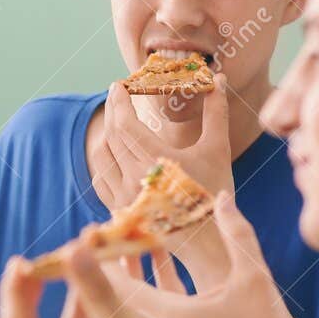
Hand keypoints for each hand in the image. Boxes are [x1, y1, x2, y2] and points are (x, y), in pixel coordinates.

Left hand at [103, 72, 233, 202]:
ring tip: (116, 122)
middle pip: (111, 135)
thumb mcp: (218, 149)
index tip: (119, 85)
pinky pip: (100, 178)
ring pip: (101, 156)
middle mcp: (134, 178)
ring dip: (106, 135)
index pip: (124, 123)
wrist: (207, 239)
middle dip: (112, 111)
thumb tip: (219, 78)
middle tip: (116, 95)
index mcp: (156, 160)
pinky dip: (104, 160)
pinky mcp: (118, 209)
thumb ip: (216, 112)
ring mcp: (123, 197)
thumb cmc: (213, 192)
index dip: (118, 101)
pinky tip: (113, 151)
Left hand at [106, 190, 291, 317]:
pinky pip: (153, 301)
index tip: (90, 231)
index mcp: (170, 317)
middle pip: (120, 291)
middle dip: (109, 258)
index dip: (103, 258)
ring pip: (135, 297)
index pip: (120, 287)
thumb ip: (238, 234)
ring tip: (119, 230)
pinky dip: (148, 277)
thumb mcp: (254, 276)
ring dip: (128, 265)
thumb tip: (222, 196)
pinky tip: (151, 248)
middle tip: (96, 226)